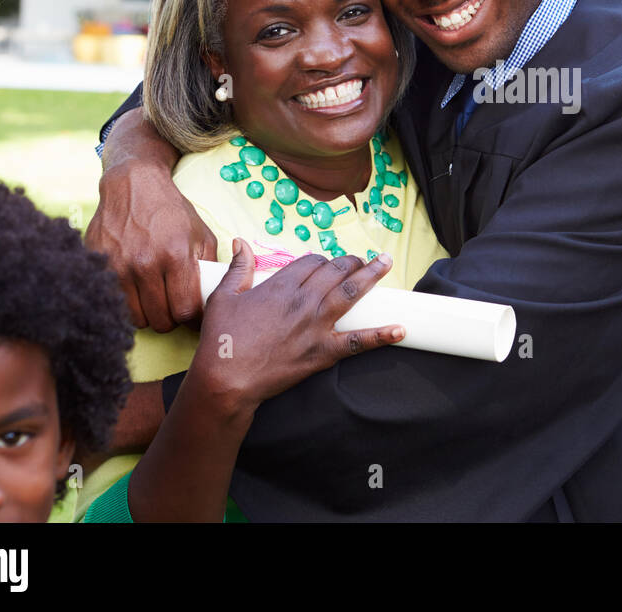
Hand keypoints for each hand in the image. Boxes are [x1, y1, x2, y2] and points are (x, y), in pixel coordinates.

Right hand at [87, 152, 214, 332]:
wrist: (133, 185)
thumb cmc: (172, 212)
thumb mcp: (201, 234)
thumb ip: (211, 268)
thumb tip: (214, 299)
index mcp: (176, 255)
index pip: (185, 310)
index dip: (192, 319)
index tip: (193, 316)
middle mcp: (145, 263)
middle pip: (161, 320)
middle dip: (171, 319)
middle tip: (173, 307)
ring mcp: (118, 266)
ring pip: (136, 318)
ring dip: (148, 314)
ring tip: (154, 300)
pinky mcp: (97, 264)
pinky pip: (114, 302)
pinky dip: (126, 303)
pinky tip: (135, 291)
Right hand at [188, 239, 404, 416]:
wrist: (226, 379)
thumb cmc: (221, 339)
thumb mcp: (223, 297)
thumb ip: (238, 267)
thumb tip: (240, 242)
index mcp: (281, 286)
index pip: (311, 262)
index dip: (321, 260)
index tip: (325, 263)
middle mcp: (304, 301)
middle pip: (335, 271)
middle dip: (350, 261)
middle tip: (362, 259)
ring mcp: (316, 326)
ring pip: (351, 293)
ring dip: (371, 276)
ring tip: (385, 263)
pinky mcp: (323, 352)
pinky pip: (357, 342)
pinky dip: (381, 336)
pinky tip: (400, 329)